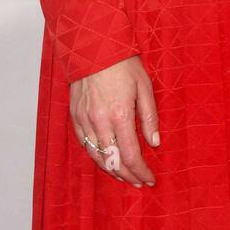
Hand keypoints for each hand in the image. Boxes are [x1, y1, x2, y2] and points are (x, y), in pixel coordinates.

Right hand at [70, 56, 159, 187]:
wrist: (94, 47)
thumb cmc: (123, 64)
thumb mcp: (145, 87)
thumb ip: (149, 117)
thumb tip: (154, 143)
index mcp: (120, 115)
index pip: (131, 155)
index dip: (141, 171)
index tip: (149, 178)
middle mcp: (100, 122)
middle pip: (113, 161)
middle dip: (127, 175)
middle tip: (138, 182)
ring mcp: (85, 120)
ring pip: (96, 156)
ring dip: (111, 170)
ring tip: (124, 176)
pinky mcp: (75, 116)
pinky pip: (84, 144)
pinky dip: (96, 156)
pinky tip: (106, 160)